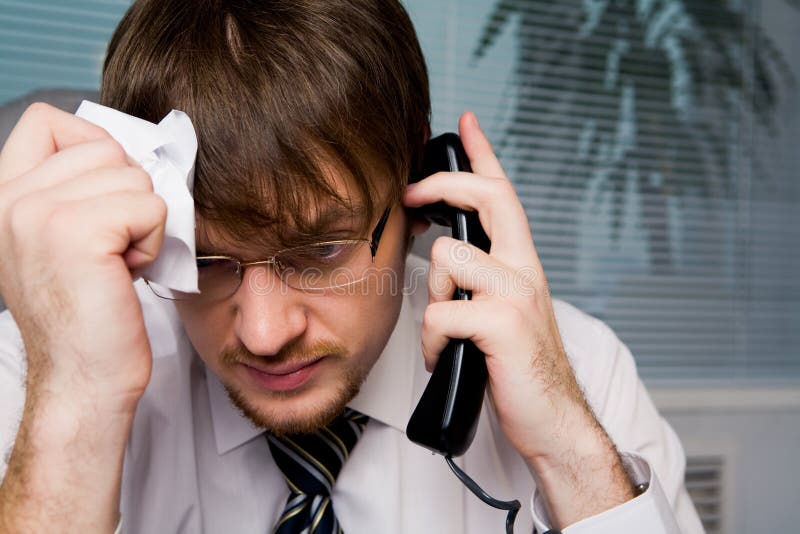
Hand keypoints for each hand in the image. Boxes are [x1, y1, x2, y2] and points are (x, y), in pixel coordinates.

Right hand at [0, 103, 165, 410]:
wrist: (83, 378)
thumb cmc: (88, 312)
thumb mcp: (64, 239)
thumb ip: (75, 188)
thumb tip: (132, 148)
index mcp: (2, 197)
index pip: (48, 120)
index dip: (93, 150)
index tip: (102, 201)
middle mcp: (8, 199)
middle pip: (106, 147)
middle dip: (127, 197)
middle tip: (110, 249)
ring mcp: (37, 212)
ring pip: (134, 176)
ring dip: (142, 223)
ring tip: (117, 263)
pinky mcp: (77, 232)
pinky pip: (150, 206)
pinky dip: (152, 242)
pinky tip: (127, 274)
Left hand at [403, 112, 633, 526]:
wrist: (553, 419)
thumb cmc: (521, 367)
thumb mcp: (505, 312)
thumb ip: (483, 281)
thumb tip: (444, 262)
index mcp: (522, 263)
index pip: (503, 194)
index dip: (484, 154)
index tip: (464, 123)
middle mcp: (525, 269)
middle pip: (487, 197)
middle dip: (443, 185)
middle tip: (413, 195)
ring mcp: (516, 294)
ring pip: (447, 260)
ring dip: (433, 298)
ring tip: (446, 330)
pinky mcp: (502, 324)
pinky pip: (441, 314)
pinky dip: (432, 341)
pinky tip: (446, 356)